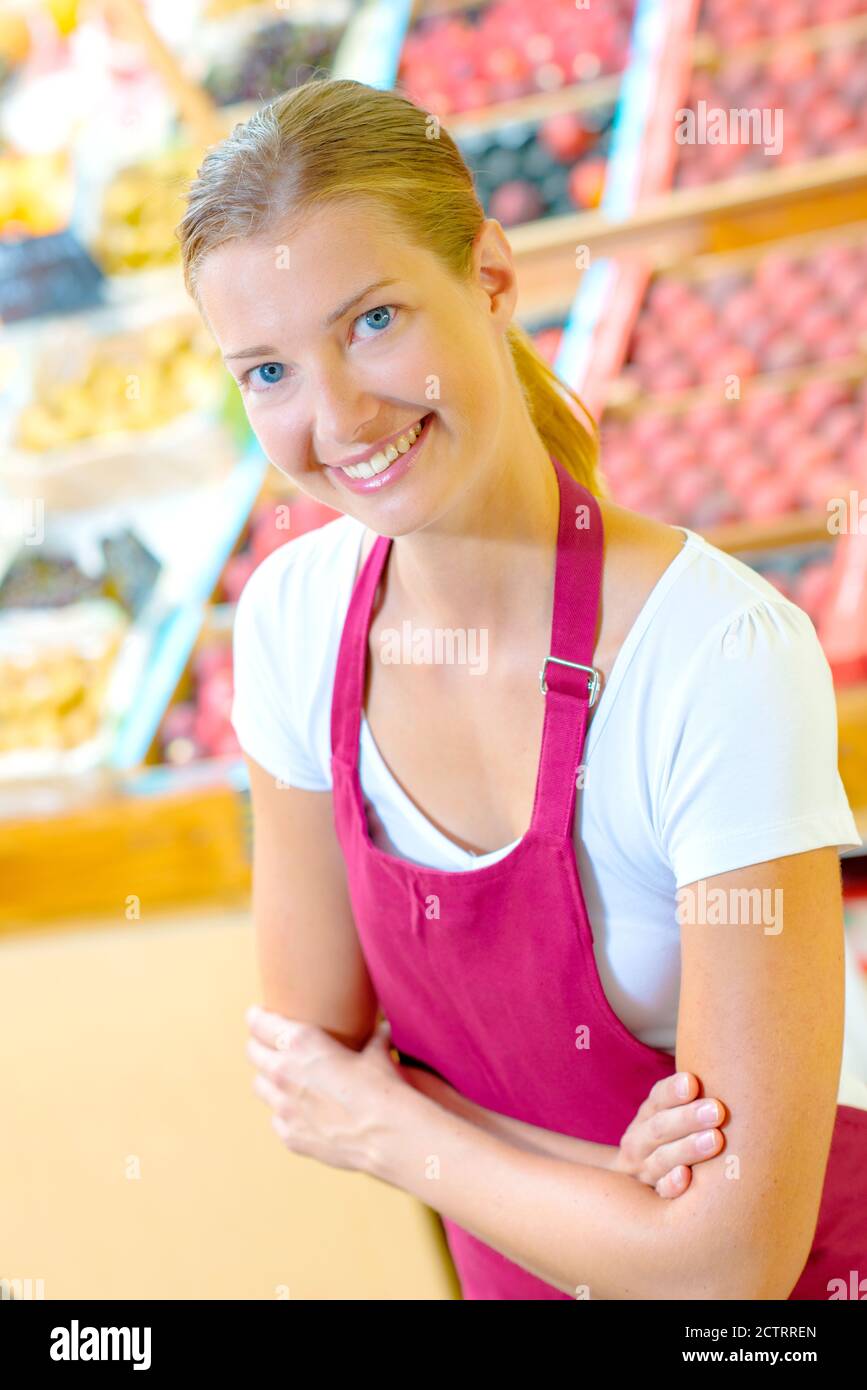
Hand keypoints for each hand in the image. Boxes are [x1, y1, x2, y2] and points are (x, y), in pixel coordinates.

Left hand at [245, 1006, 402, 1173]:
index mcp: (302, 1043)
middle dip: (258, 1046)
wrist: (389, 1136)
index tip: (257, 1015)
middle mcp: (284, 1072)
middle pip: (253, 1052)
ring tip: (283, 1079)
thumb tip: (385, 1028)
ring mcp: (283, 1107)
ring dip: (268, 1080)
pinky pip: (276, 1118)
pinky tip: (301, 1111)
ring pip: (259, 1085)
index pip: (260, 1023)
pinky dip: (285, 1113)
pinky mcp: (289, 1135)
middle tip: (268, 1045)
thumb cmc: (383, 1089)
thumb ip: (374, 1038)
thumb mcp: (377, 1055)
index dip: (256, 1017)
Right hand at [611, 1071, 726, 1196]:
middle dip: (688, 1119)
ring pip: (662, 1159)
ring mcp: (645, 1171)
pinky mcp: (653, 1197)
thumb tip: (736, 1064)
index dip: (673, 1092)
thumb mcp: (671, 1115)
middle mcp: (641, 1141)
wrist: (633, 1179)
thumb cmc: (672, 1139)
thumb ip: (694, 1098)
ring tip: (715, 1139)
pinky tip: (686, 1178)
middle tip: (717, 1110)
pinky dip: (671, 1186)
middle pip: (660, 1128)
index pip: (657, 1099)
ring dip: (687, 1149)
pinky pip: (661, 1193)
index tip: (692, 1082)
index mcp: (648, 1115)